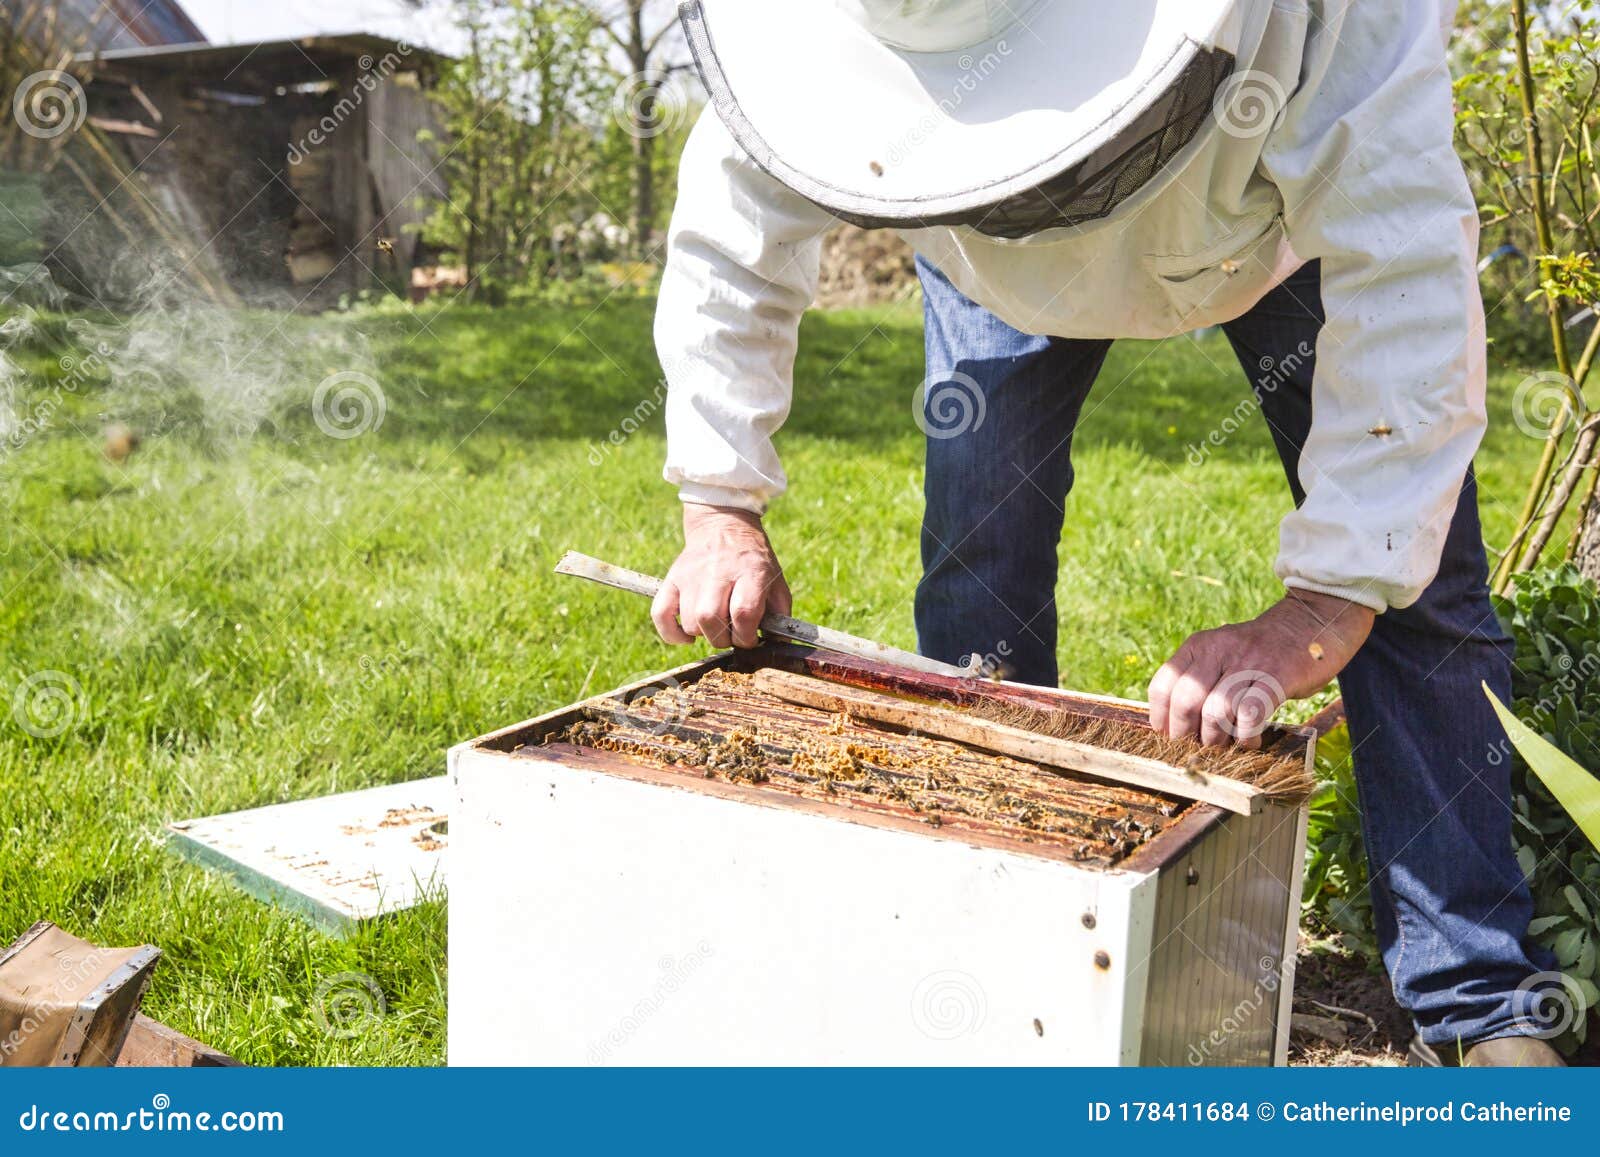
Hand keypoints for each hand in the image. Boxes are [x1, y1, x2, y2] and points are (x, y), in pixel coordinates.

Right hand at [652, 504, 791, 648]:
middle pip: (711, 619)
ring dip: (704, 633)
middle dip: (724, 638)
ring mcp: (691, 575)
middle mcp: (718, 572)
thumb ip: (780, 613)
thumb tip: (777, 643)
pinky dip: (671, 633)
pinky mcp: (672, 579)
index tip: (749, 638)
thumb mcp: (775, 580)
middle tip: (731, 633)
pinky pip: (660, 614)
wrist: (724, 525)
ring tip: (714, 624)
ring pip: (690, 622)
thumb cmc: (753, 561)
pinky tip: (686, 635)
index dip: (746, 635)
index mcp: (750, 572)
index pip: (743, 613)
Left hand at [1148, 590, 1374, 746]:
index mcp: (1198, 646)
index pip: (1163, 685)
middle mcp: (1218, 650)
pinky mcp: (1276, 676)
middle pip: (1186, 701)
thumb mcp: (1221, 654)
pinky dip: (1246, 736)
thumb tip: (1175, 727)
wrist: (1309, 624)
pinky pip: (1251, 714)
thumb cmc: (1260, 652)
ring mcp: (1248, 662)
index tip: (1168, 737)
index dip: (1161, 718)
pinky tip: (1250, 740)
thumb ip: (1199, 681)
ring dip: (1217, 739)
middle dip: (1186, 734)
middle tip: (1197, 749)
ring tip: (1224, 747)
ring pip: (1216, 711)